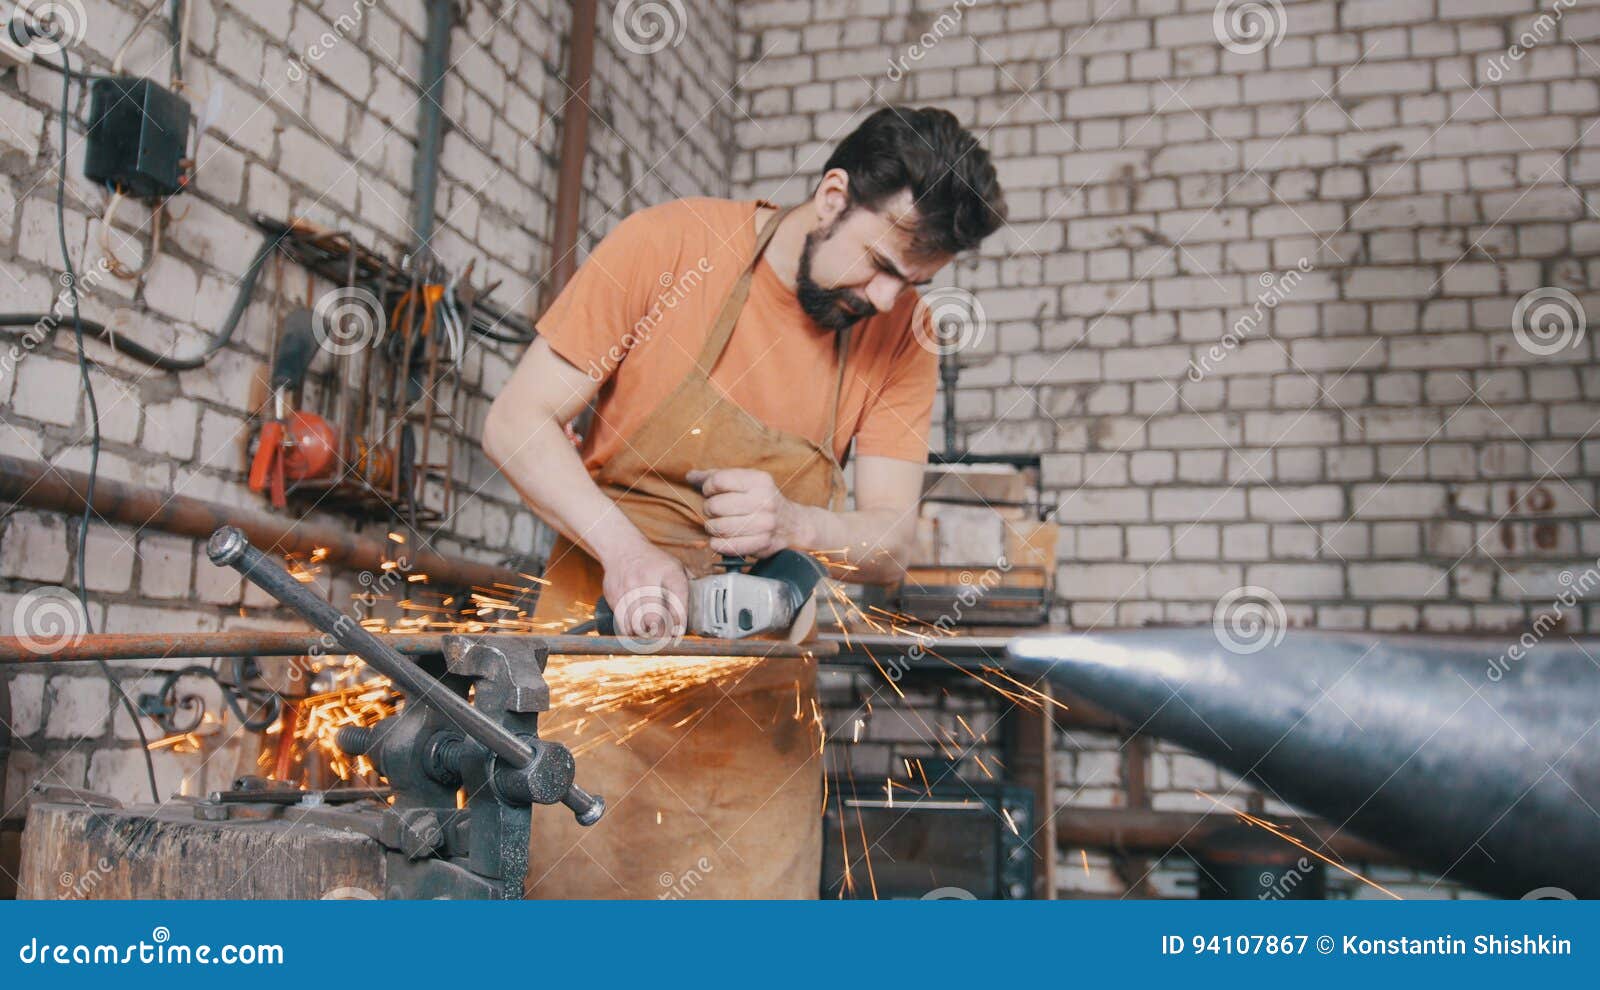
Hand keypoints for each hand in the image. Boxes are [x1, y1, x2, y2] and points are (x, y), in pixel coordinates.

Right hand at [599, 543, 689, 645]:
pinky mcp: (614, 596)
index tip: (679, 631)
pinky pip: (622, 623)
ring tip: (649, 633)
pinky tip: (635, 629)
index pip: (677, 601)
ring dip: (645, 635)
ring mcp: (628, 588)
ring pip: (637, 624)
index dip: (679, 621)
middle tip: (663, 637)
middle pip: (654, 617)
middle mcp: (647, 580)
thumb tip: (701, 610)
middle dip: (660, 632)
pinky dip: (630, 632)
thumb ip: (689, 586)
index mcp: (668, 572)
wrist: (622, 548)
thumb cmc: (653, 561)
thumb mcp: (676, 566)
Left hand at [686, 468, 802, 558]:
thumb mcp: (745, 482)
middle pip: (715, 505)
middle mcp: (764, 500)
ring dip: (712, 527)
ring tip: (719, 525)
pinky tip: (721, 539)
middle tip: (715, 511)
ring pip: (718, 527)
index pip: (718, 480)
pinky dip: (717, 544)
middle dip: (709, 509)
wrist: (791, 525)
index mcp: (759, 480)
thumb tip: (690, 476)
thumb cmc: (760, 500)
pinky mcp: (762, 543)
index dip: (708, 488)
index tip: (711, 492)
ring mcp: (764, 523)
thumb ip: (716, 476)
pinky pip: (726, 545)